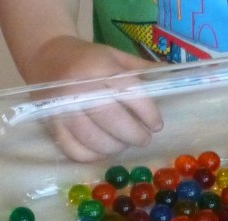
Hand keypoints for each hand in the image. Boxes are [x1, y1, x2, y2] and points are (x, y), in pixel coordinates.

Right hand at [28, 36, 164, 161]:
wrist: (46, 57)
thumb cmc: (90, 60)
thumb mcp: (118, 57)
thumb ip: (146, 72)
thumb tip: (180, 82)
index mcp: (99, 68)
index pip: (131, 95)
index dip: (148, 114)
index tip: (156, 125)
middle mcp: (78, 89)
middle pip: (114, 123)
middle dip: (135, 136)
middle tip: (143, 138)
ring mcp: (61, 110)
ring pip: (96, 141)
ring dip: (116, 147)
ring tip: (123, 142)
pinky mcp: (51, 126)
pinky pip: (76, 152)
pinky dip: (94, 156)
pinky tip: (103, 149)